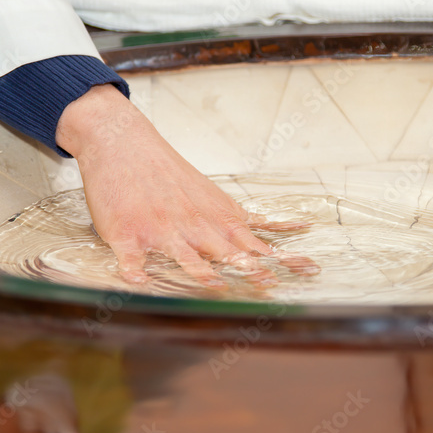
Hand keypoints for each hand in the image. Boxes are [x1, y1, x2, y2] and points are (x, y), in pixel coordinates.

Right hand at [57, 85, 309, 285]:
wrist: (125, 146)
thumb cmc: (171, 176)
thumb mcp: (214, 196)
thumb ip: (244, 220)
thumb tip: (284, 229)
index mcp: (216, 220)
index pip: (254, 245)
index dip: (280, 260)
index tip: (306, 271)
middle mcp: (193, 227)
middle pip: (225, 252)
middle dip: (248, 270)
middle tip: (269, 285)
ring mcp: (160, 230)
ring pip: (183, 255)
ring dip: (199, 271)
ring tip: (214, 286)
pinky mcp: (127, 234)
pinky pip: (130, 258)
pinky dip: (133, 270)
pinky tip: (137, 281)